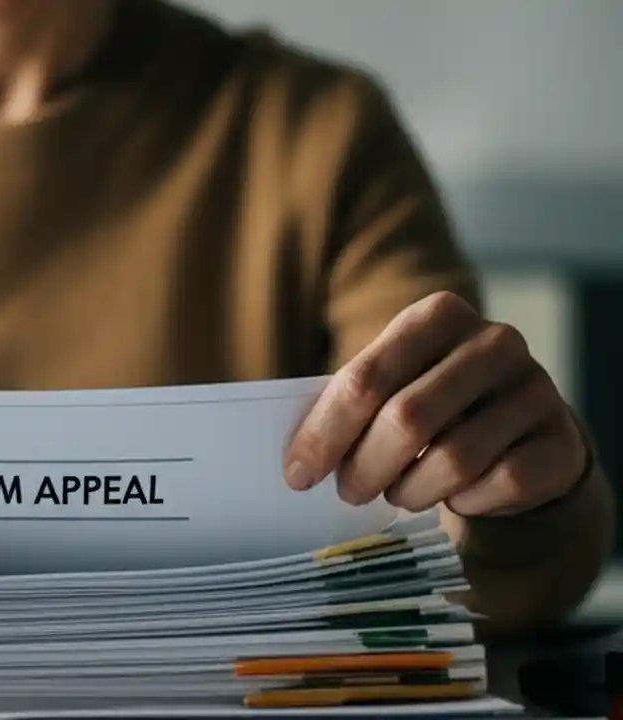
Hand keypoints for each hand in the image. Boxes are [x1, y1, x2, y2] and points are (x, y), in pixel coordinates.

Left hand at [284, 291, 586, 516]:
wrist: (519, 424)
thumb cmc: (433, 401)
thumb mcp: (392, 382)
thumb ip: (351, 403)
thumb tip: (298, 459)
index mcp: (437, 315)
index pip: (365, 379)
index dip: (325, 433)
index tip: (298, 474)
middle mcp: (494, 342)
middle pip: (407, 419)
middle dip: (364, 467)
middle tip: (349, 491)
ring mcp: (535, 388)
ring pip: (454, 459)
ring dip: (411, 490)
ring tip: (398, 493)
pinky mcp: (560, 439)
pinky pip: (499, 485)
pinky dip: (464, 501)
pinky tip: (454, 495)